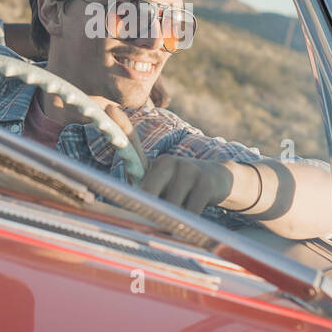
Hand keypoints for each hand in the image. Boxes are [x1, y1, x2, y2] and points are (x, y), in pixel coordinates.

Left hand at [85, 99, 232, 212]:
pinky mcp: (204, 183)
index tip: (112, 109)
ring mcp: (187, 170)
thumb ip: (145, 195)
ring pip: (169, 207)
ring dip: (172, 220)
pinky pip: (188, 212)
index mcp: (154, 164)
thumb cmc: (182, 189)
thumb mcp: (163, 188)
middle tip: (152, 221)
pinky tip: (191, 219)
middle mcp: (168, 162)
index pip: (134, 145)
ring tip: (178, 217)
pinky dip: (187, 223)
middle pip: (148, 193)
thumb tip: (133, 215)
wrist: (219, 181)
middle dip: (148, 211)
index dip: (123, 127)